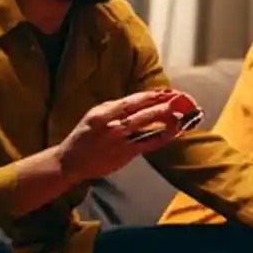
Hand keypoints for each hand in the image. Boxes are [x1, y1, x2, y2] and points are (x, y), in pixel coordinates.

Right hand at [58, 89, 186, 182]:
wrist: (71, 162)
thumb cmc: (84, 136)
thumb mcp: (94, 115)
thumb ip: (115, 108)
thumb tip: (139, 101)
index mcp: (104, 111)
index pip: (133, 100)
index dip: (152, 95)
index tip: (167, 91)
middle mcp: (112, 123)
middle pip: (142, 110)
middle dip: (164, 103)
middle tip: (180, 98)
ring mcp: (119, 139)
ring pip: (147, 124)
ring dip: (166, 117)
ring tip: (181, 112)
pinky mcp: (125, 154)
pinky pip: (148, 143)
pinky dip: (163, 136)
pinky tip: (174, 131)